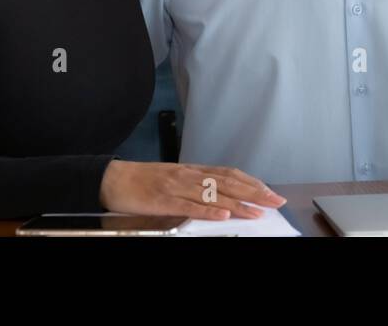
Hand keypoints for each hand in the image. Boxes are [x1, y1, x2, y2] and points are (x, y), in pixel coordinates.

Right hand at [99, 160, 285, 220]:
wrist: (113, 178)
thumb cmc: (143, 181)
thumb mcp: (174, 180)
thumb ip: (196, 188)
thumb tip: (220, 200)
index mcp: (192, 171)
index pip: (229, 174)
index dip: (251, 182)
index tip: (269, 191)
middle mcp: (189, 175)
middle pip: (228, 182)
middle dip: (254, 192)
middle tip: (274, 200)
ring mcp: (177, 187)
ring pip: (213, 194)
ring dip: (238, 203)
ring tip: (257, 211)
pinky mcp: (164, 200)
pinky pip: (189, 206)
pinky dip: (208, 211)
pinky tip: (223, 216)